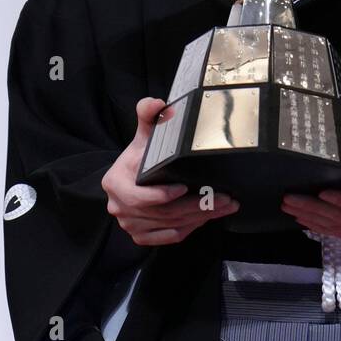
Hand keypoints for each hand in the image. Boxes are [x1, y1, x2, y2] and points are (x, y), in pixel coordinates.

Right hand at [101, 96, 238, 245]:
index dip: (162, 195)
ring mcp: (131, 225)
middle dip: (196, 206)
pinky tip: (207, 218)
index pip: (139, 197)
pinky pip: (168, 237)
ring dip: (200, 218)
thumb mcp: (143, 134)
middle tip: (223, 198)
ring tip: (224, 206)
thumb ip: (147, 115)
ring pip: (170, 226)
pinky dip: (189, 229)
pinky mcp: (142, 235)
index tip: (185, 186)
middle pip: (162, 214)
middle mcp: (120, 208)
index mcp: (116, 184)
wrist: (129, 176)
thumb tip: (156, 103)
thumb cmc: (139, 155)